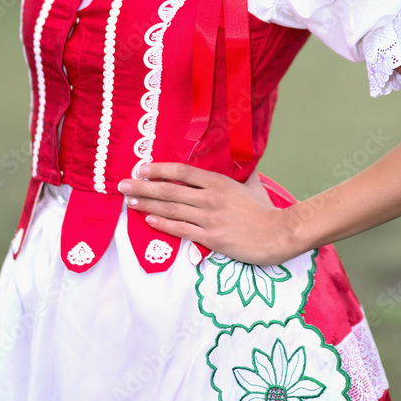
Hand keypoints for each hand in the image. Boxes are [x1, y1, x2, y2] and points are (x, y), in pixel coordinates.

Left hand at [117, 162, 298, 265]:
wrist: (278, 234)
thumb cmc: (265, 210)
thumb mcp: (252, 185)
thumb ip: (240, 173)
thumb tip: (237, 162)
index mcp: (219, 182)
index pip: (182, 171)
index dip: (159, 169)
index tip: (142, 168)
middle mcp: (210, 198)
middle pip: (170, 190)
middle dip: (143, 187)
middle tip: (122, 184)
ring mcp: (209, 219)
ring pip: (171, 210)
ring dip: (146, 205)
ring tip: (128, 202)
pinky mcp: (211, 238)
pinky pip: (181, 230)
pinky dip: (162, 225)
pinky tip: (148, 221)